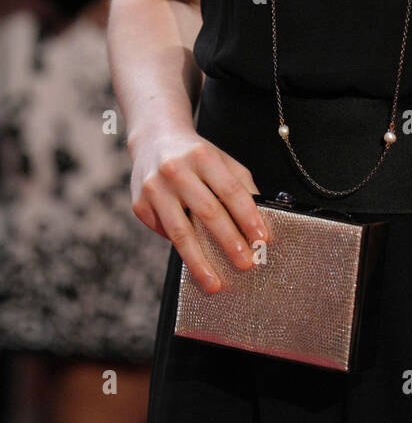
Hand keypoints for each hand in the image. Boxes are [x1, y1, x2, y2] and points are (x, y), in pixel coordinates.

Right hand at [129, 129, 271, 293]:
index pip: (231, 190)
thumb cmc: (195, 155)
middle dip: (229, 241)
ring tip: (214, 283)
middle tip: (245, 264)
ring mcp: (154, 188)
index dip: (248, 216)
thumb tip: (260, 222)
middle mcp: (175, 170)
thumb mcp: (221, 160)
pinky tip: (193, 257)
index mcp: (202, 156)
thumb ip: (241, 186)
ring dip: (199, 261)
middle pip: (207, 211)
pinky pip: (164, 233)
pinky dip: (181, 247)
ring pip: (180, 232)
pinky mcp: (139, 205)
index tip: (262, 239)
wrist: (153, 139)